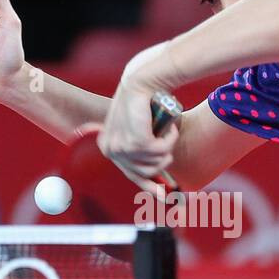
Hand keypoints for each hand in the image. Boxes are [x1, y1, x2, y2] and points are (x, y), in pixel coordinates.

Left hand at [97, 46, 180, 194]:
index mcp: (108, 148)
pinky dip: (170, 139)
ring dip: (168, 146)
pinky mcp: (136, 142)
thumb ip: (143, 152)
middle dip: (163, 161)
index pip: (131, 175)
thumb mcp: (141, 131)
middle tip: (169, 142)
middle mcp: (111, 150)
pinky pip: (161, 151)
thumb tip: (160, 183)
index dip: (150, 186)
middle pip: (145, 172)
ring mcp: (122, 147)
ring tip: (168, 129)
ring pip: (155, 162)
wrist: (142, 82)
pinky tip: (170, 127)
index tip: (165, 196)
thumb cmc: (145, 104)